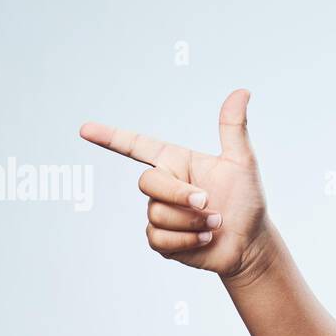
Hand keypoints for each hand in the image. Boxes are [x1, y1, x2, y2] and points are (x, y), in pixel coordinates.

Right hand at [79, 89, 274, 280]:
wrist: (250, 243)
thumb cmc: (247, 201)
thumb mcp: (242, 162)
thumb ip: (234, 128)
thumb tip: (242, 92)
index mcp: (176, 162)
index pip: (136, 145)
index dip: (110, 137)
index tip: (84, 129)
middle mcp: (164, 185)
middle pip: (147, 183)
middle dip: (180, 196)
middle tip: (209, 204)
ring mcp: (159, 213)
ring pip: (156, 214)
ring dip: (191, 222)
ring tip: (215, 224)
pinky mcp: (161, 240)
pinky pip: (158, 238)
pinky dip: (187, 241)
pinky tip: (204, 240)